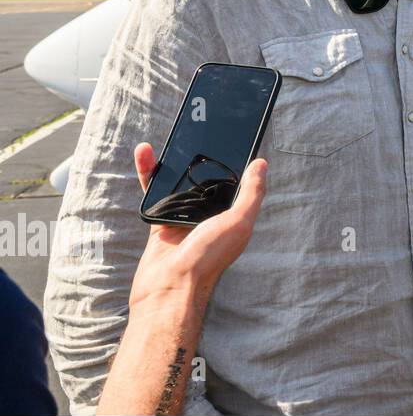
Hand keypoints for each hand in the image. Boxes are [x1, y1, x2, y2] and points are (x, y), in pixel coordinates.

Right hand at [127, 142, 266, 310]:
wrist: (169, 288)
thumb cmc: (207, 259)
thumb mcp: (238, 223)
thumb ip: (251, 193)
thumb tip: (262, 164)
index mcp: (234, 216)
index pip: (237, 181)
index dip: (236, 159)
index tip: (233, 134)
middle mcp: (211, 216)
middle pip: (207, 178)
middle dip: (204, 156)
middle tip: (200, 127)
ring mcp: (186, 218)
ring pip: (180, 181)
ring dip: (175, 160)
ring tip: (177, 136)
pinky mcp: (161, 221)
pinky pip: (155, 191)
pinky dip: (150, 172)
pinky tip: (146, 153)